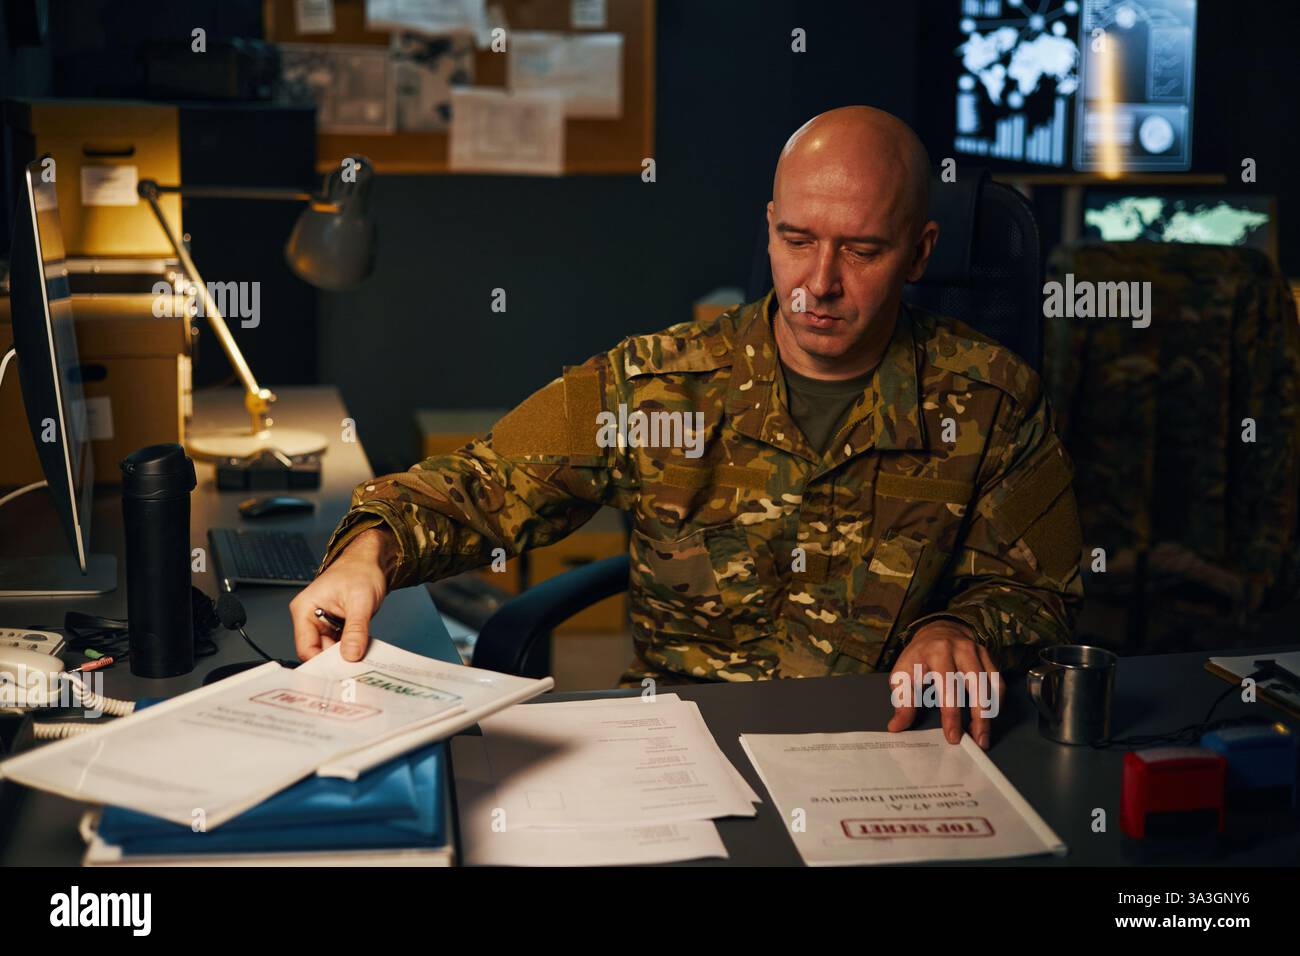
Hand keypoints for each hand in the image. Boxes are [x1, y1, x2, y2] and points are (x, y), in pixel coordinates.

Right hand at [290, 527, 396, 661]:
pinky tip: (361, 651)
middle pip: (317, 651)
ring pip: (330, 650)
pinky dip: (350, 648)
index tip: (339, 673)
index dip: (321, 662)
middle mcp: (309, 617)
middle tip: (354, 670)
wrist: (371, 561)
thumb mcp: (360, 601)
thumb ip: (355, 629)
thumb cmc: (360, 571)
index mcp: (304, 608)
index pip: (306, 647)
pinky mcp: (335, 625)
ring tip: (360, 661)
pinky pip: (340, 644)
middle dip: (335, 661)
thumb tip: (351, 655)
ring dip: (345, 655)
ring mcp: (322, 622)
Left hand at [885, 620, 1003, 749]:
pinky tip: (990, 717)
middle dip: (978, 717)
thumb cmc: (919, 658)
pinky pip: (998, 682)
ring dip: (990, 713)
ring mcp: (976, 651)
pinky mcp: (988, 656)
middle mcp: (958, 649)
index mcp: (934, 653)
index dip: (951, 715)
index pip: (946, 687)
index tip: (953, 737)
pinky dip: (997, 702)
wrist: (937, 631)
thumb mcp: (903, 675)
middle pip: (974, 685)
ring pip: (990, 685)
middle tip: (977, 741)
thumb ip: (902, 701)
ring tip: (983, 735)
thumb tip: (897, 726)